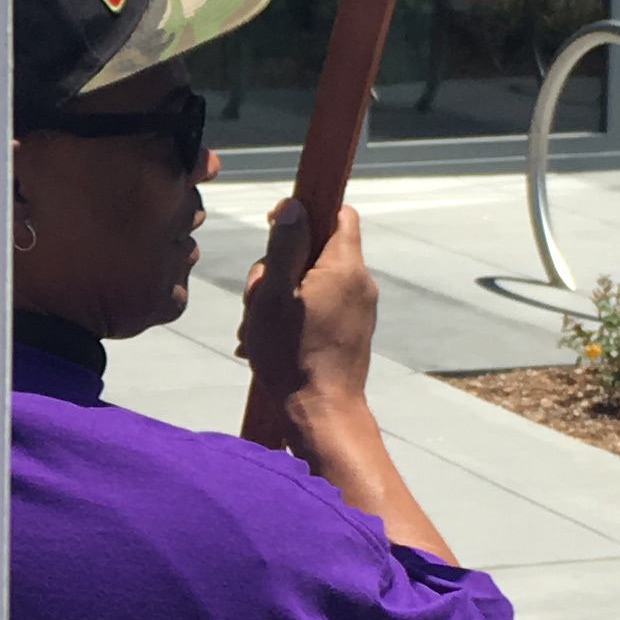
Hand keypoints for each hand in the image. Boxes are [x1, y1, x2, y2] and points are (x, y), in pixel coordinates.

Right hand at [241, 200, 379, 418]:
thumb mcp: (273, 295)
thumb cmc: (291, 356)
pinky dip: (296, 314)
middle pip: (318, 249)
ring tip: (261, 326)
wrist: (321, 413)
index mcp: (345, 267)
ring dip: (283, 294)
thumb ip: (284, 246)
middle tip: (259, 296)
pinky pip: (322, 307)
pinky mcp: (353, 331)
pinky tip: (274, 340)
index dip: (305, 212)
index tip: (275, 229)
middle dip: (282, 264)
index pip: (337, 212)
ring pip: (315, 281)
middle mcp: (360, 283)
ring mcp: (360, 309)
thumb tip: (293, 206)